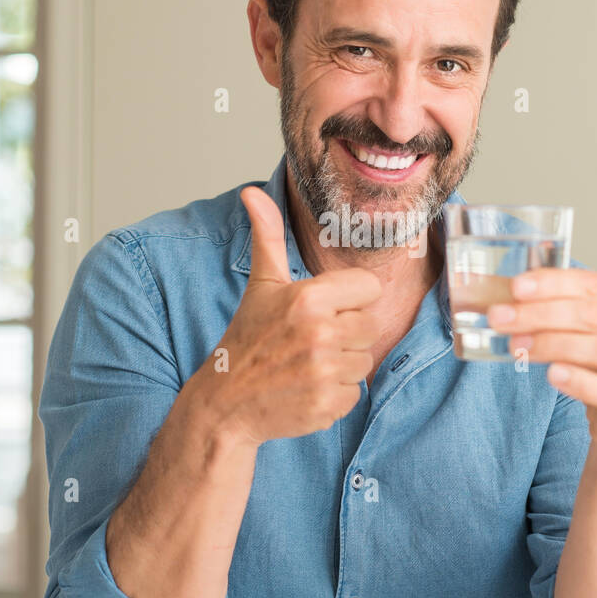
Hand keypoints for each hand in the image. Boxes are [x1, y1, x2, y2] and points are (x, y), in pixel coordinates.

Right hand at [193, 187, 381, 446]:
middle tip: (310, 341)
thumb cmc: (248, 340)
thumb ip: (267, 236)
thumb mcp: (261, 285)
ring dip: (342, 365)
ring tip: (307, 364)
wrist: (226, 402)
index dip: (349, 300)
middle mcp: (321, 332)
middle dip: (346, 334)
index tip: (323, 310)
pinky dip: (336, 394)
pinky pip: (356, 392)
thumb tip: (252, 193)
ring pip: (364, 360)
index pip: (369, 290)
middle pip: (370, 326)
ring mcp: (325, 370)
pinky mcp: (329, 404)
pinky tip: (308, 388)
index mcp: (309, 297)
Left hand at [488, 269, 596, 462]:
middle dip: (538, 314)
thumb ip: (550, 312)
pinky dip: (578, 380)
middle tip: (500, 318)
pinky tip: (552, 374)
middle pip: (587, 314)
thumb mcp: (579, 333)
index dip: (551, 283)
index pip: (588, 283)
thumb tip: (500, 300)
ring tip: (517, 346)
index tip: (516, 287)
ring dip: (551, 344)